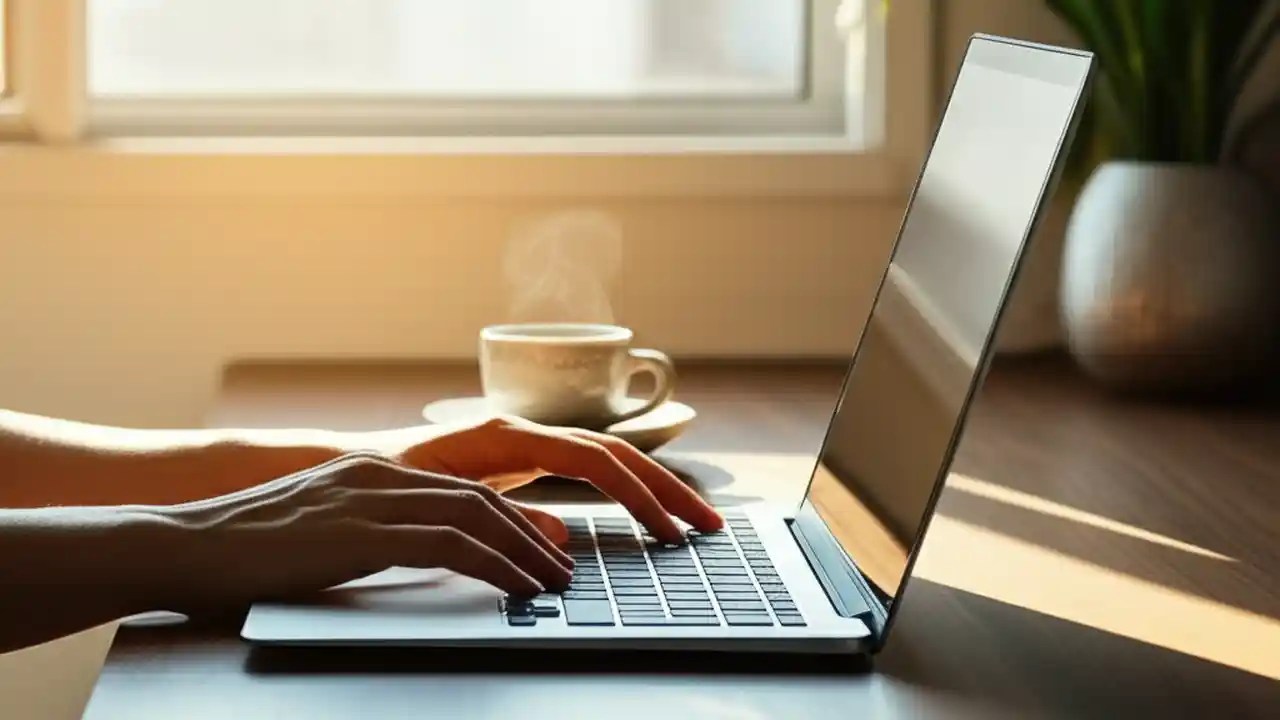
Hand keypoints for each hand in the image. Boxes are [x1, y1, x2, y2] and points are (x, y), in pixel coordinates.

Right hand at [157, 452, 573, 608]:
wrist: (182, 546)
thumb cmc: (245, 553)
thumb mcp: (321, 536)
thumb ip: (373, 538)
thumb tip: (424, 560)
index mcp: (372, 472)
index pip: (462, 490)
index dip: (511, 519)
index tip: (541, 548)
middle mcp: (378, 474)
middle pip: (481, 497)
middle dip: (531, 534)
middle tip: (563, 567)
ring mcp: (370, 497)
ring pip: (477, 514)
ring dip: (525, 550)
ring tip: (554, 582)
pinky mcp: (361, 530)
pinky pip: (450, 544)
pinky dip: (494, 564)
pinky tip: (517, 586)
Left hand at [393, 417, 722, 543]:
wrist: (357, 468)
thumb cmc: (388, 482)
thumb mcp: (435, 503)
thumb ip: (498, 514)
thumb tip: (561, 532)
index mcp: (509, 436)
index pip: (596, 461)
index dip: (638, 495)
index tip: (668, 530)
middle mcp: (526, 432)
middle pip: (616, 453)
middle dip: (666, 488)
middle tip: (710, 525)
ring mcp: (530, 444)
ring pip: (608, 459)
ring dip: (653, 487)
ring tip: (693, 520)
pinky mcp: (527, 461)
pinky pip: (589, 471)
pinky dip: (624, 490)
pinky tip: (645, 511)